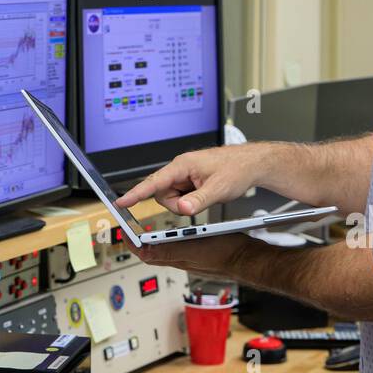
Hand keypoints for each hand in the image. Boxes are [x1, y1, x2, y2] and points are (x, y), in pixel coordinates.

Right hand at [116, 144, 289, 215]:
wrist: (252, 164)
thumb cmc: (237, 169)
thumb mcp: (218, 189)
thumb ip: (198, 200)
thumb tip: (181, 209)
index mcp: (183, 165)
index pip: (154, 181)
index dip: (136, 193)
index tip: (121, 202)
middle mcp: (181, 168)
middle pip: (162, 193)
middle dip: (175, 204)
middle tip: (193, 204)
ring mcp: (186, 175)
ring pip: (171, 196)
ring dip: (184, 203)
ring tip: (204, 197)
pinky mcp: (191, 181)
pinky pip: (181, 196)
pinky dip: (189, 200)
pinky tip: (204, 195)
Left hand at [126, 233, 251, 279]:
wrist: (248, 259)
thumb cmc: (226, 253)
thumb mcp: (194, 247)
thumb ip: (167, 250)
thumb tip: (143, 251)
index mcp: (177, 258)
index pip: (147, 254)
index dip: (133, 244)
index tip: (123, 232)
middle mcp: (182, 260)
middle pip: (154, 253)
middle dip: (141, 242)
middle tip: (132, 229)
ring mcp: (192, 258)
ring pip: (167, 250)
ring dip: (156, 241)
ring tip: (149, 230)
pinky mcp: (201, 254)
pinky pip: (181, 247)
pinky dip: (173, 239)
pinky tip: (177, 232)